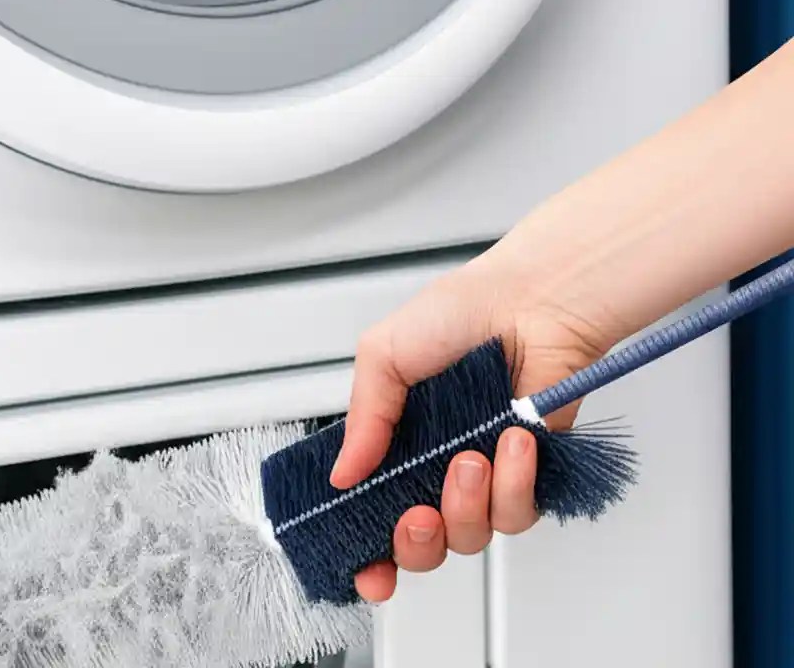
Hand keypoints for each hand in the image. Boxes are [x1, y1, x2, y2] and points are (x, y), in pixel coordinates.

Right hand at [331, 252, 620, 601]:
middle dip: (416, 543)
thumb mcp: (382, 356)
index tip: (367, 574)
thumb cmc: (462, 314)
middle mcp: (436, 469)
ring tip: (470, 455)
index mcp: (395, 445)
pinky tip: (511, 443)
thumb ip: (362, 421)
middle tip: (416, 512)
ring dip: (467, 504)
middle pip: (421, 547)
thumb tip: (341, 476)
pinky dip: (514, 484)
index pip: (374, 518)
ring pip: (470, 536)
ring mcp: (484, 476)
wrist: (532, 302)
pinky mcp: (532, 475)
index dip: (368, 556)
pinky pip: (518, 513)